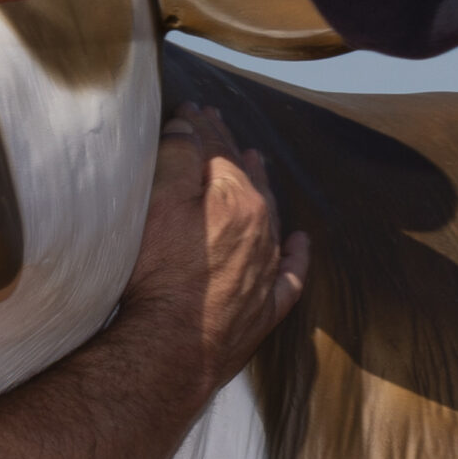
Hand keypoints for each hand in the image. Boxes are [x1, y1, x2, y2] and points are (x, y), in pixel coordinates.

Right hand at [124, 104, 310, 400]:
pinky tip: (300, 242)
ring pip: (270, 217)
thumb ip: (177, 156)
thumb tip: (190, 125)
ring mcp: (266, 270)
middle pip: (246, 178)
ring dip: (261, 187)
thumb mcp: (157, 202)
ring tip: (255, 164)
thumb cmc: (157, 276)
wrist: (171, 351)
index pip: (217, 149)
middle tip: (217, 124)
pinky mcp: (265, 308)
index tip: (191, 108)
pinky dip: (296, 255)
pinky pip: (290, 274)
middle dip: (230, 148)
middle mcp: (260, 230)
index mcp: (236, 198)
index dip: (202, 125)